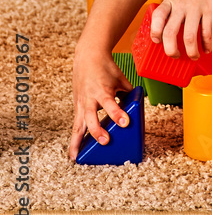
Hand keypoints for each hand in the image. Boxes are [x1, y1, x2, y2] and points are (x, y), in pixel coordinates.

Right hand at [69, 44, 133, 160]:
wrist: (88, 56)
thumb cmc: (106, 67)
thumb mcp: (120, 77)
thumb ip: (128, 92)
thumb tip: (136, 107)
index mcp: (102, 90)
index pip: (110, 104)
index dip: (117, 114)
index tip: (125, 122)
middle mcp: (90, 98)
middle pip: (91, 117)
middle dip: (97, 131)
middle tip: (106, 141)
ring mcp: (81, 103)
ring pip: (78, 124)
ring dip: (78, 141)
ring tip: (78, 158)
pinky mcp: (77, 106)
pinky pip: (75, 124)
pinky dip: (74, 138)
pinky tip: (74, 152)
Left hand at [150, 0, 211, 60]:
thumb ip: (173, 8)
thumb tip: (170, 28)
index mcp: (171, 1)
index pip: (156, 19)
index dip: (155, 33)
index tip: (158, 42)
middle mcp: (181, 5)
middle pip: (169, 33)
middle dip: (170, 50)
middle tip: (175, 55)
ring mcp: (195, 8)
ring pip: (188, 37)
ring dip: (191, 51)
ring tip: (194, 56)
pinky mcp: (210, 10)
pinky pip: (206, 32)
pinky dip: (206, 44)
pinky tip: (207, 48)